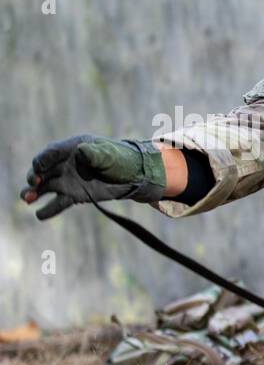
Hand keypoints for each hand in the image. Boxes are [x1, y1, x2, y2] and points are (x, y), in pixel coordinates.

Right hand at [20, 135, 166, 219]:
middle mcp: (65, 164)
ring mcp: (68, 180)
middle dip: (34, 176)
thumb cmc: (121, 160)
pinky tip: (39, 215)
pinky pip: (58, 203)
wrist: (135, 176)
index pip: (51, 153)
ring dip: (33, 192)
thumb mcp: (110, 155)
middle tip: (33, 183)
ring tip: (27, 199)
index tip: (38, 167)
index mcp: (72, 148)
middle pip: (42, 170)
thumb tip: (81, 152)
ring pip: (45, 186)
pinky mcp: (74, 195)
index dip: (42, 160)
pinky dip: (48, 209)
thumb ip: (95, 154)